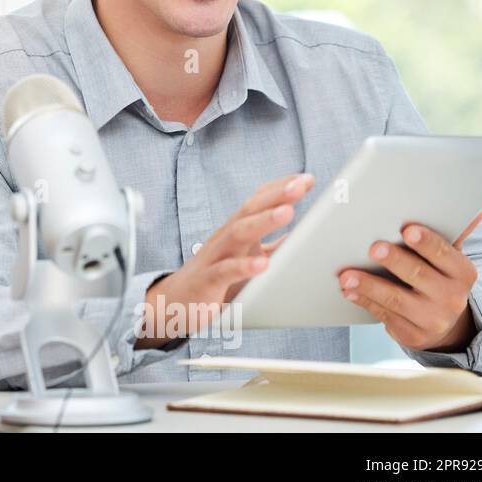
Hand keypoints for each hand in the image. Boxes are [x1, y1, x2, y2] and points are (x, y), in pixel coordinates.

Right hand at [140, 173, 314, 346]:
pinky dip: (244, 266)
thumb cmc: (215, 278)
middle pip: (250, 209)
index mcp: (237, 230)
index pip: (258, 201)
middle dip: (276, 195)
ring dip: (264, 221)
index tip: (308, 179)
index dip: (281, 188)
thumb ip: (274, 246)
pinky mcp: (208, 280)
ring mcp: (215, 256)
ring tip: (288, 213)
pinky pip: (226, 271)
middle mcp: (225, 237)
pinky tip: (263, 265)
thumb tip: (305, 235)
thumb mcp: (248, 257)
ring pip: (238, 233)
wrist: (173, 302)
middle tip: (300, 185)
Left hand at [338, 208, 481, 351]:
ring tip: (347, 275)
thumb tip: (479, 209)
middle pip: (418, 275)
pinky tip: (348, 291)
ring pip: (396, 299)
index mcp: (463, 273)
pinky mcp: (411, 334)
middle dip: (395, 260)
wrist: (444, 323)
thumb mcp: (450, 258)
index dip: (427, 242)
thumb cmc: (439, 278)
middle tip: (374, 247)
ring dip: (369, 285)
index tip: (408, 230)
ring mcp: (432, 319)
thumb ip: (454, 233)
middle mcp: (451, 298)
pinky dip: (364, 301)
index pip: (445, 254)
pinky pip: (383, 315)